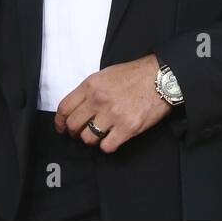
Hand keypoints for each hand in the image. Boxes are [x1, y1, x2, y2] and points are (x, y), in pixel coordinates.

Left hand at [54, 54, 172, 152]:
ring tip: (99, 135)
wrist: (161, 77)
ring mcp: (113, 115)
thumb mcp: (106, 74)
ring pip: (88, 138)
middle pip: (74, 125)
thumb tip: (79, 106)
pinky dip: (108, 145)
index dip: (60, 122)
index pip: (64, 108)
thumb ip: (90, 89)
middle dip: (75, 133)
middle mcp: (99, 100)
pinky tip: (113, 139)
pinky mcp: (127, 128)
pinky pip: (107, 146)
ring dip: (92, 140)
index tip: (61, 127)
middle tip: (80, 133)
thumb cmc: (136, 75)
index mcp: (91, 85)